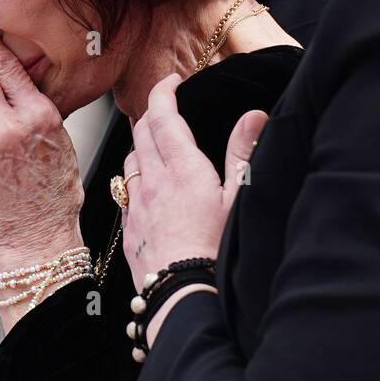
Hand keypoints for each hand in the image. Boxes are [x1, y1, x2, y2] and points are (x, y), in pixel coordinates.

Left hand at [122, 72, 268, 284]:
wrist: (183, 299)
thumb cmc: (216, 253)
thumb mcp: (239, 200)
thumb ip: (244, 153)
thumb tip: (254, 116)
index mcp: (183, 169)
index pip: (162, 115)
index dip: (163, 91)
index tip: (171, 81)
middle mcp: (153, 182)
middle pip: (141, 132)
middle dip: (153, 114)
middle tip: (168, 109)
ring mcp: (135, 206)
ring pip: (129, 160)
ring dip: (141, 145)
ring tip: (158, 147)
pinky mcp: (128, 229)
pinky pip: (125, 191)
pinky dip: (135, 178)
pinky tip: (150, 190)